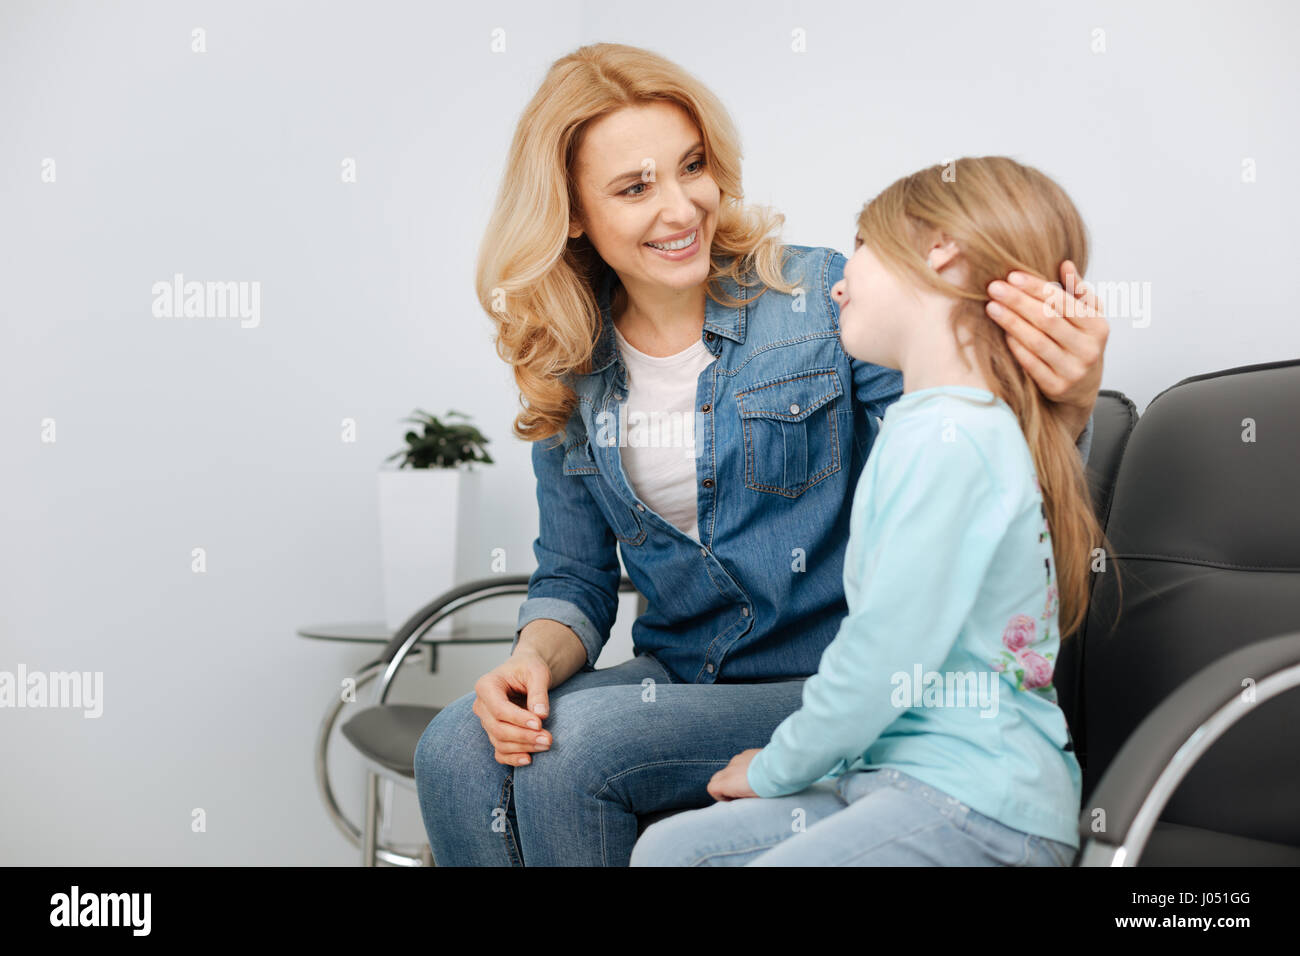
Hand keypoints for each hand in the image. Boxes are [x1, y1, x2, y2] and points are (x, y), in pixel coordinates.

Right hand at [471, 648, 553, 765]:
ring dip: (523, 747)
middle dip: (524, 736)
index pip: (499, 708)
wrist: (526, 672)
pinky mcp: (494, 733)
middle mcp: (482, 705)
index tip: (539, 723)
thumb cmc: (529, 668)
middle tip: (548, 739)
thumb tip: (540, 715)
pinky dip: (512, 758)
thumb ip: (538, 692)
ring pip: (499, 742)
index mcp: (486, 686)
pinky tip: (529, 759)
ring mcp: (486, 721)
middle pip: (498, 728)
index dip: (518, 719)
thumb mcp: (537, 672)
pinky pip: (499, 751)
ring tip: (546, 744)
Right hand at [707, 748, 762, 800]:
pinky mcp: (746, 753)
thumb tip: (740, 799)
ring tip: (750, 782)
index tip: (732, 800)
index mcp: (729, 782)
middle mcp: (730, 769)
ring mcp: (738, 759)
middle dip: (724, 786)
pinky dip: (743, 768)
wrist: (779, 767)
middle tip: (739, 793)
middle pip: (716, 777)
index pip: (712, 788)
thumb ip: (740, 798)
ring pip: (729, 769)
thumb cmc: (767, 787)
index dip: (720, 796)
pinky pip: (739, 761)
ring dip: (734, 776)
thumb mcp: (751, 799)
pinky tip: (756, 772)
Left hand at [986, 260, 1108, 439]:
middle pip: (1048, 320)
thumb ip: (1078, 291)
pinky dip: (1016, 346)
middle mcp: (1088, 349)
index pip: (1064, 302)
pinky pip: (1031, 364)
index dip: (1037, 288)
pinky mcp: (1056, 388)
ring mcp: (1073, 371)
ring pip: (1037, 342)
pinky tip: (1002, 332)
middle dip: (1019, 301)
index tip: (1012, 275)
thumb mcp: (1089, 318)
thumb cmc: (1080, 343)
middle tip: (994, 287)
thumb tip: (1066, 264)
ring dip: (1011, 322)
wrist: (1083, 388)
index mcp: (1098, 327)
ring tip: (991, 306)